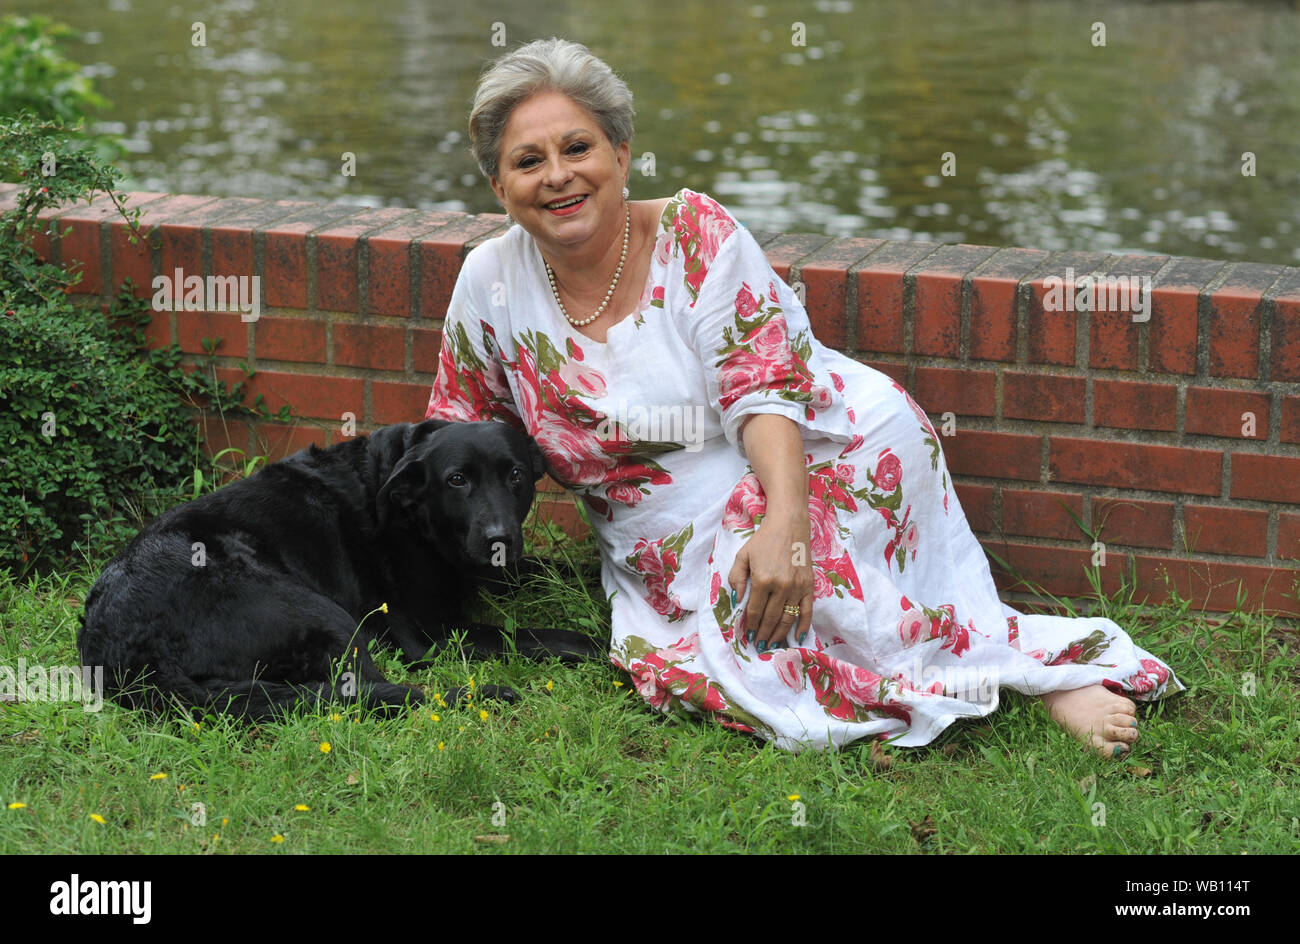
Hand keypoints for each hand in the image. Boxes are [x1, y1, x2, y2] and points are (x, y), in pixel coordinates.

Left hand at [727, 506, 812, 649]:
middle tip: (758, 644)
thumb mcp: (743, 556)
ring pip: (787, 619)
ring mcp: (797, 588)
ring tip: (771, 644)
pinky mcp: (809, 586)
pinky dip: (803, 625)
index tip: (747, 634)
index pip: (755, 611)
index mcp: (763, 580)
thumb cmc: (763, 540)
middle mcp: (781, 587)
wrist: (789, 525)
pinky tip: (797, 636)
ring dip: (779, 634)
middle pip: (770, 618)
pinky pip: (807, 610)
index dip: (750, 625)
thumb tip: (736, 600)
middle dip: (763, 634)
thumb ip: (736, 578)